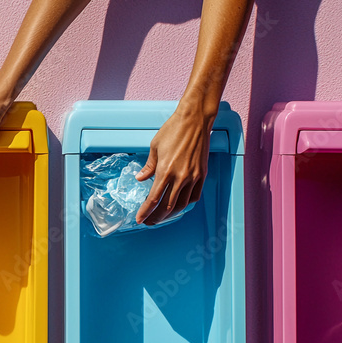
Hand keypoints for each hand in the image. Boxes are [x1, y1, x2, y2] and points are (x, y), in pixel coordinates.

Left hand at [135, 101, 215, 224]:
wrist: (195, 120)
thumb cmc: (173, 130)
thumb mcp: (154, 147)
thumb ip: (148, 167)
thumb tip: (140, 178)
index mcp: (165, 171)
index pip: (153, 199)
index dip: (145, 212)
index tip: (140, 219)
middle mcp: (180, 177)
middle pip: (167, 206)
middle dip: (156, 217)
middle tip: (149, 222)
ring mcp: (193, 177)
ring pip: (182, 204)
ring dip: (171, 214)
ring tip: (162, 216)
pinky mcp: (202, 174)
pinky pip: (195, 195)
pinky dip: (186, 203)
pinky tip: (179, 204)